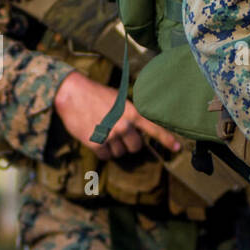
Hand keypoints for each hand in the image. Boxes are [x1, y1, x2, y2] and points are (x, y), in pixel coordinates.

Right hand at [53, 70, 181, 160]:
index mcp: (132, 112)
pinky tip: (95, 138)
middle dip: (129, 144)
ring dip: (114, 147)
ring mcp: (110, 135)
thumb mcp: (119, 100)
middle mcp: (124, 125)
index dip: (167, 139)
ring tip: (103, 132)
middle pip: (136, 147)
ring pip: (120, 152)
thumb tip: (137, 129)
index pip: (154, 128)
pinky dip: (102, 151)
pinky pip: (106, 156)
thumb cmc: (96, 94)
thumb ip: (130, 114)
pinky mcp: (96, 143)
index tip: (178, 148)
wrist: (72, 93)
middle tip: (118, 135)